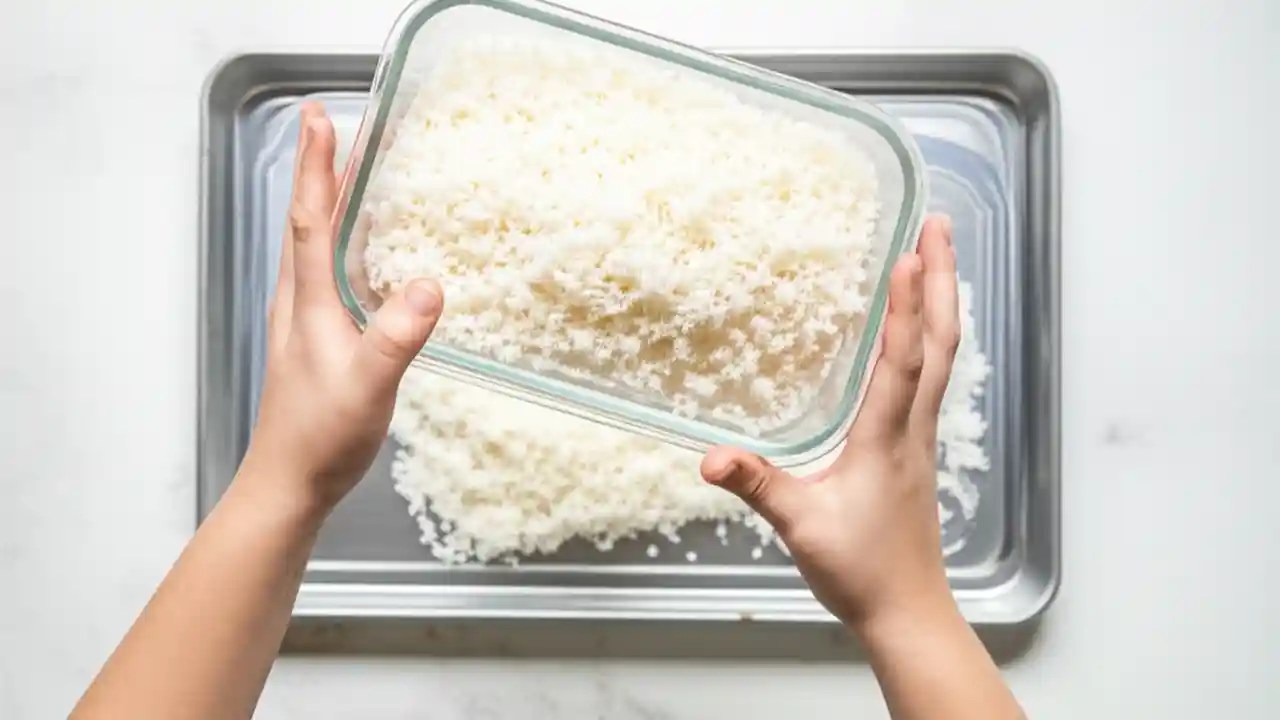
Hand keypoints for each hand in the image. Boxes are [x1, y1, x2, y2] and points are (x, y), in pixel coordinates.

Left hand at [241, 103, 444, 514]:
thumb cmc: (322, 436)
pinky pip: (330, 273)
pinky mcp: (318, 338)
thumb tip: (430, 284)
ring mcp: (305, 320)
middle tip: (336, 127)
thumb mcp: (367, 386)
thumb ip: (396, 337)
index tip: (321, 118)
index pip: (310, 218)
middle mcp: (300, 301)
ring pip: (316, 246)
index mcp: (308, 301)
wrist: (289, 483)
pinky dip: (344, 244)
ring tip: (352, 171)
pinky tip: (368, 250)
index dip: (317, 166)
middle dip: (321, 170)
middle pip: (308, 220)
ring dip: (331, 203)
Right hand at [701, 215, 958, 630]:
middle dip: (943, 279)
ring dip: (945, 300)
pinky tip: (921, 327)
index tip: (911, 252)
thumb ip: (757, 485)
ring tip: (938, 255)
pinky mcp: (916, 447)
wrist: (907, 610)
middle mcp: (912, 428)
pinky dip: (934, 336)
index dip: (908, 306)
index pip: (903, 360)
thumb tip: (709, 458)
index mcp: (886, 438)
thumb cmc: (860, 570)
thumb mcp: (799, 526)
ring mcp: (920, 437)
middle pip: (942, 342)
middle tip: (940, 224)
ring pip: (944, 356)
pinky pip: (933, 376)